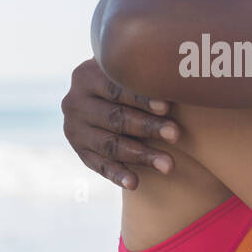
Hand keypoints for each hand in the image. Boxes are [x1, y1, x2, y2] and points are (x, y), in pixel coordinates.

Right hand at [61, 58, 180, 189]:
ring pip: (110, 145)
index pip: (115, 88)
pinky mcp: (80, 151)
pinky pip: (99, 166)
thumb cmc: (126, 79)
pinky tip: (135, 183)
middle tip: (176, 134)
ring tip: (168, 165)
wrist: (99, 97)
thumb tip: (176, 70)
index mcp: (86, 76)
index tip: (167, 106)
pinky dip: (117, 174)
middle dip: (147, 127)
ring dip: (141, 156)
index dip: (141, 98)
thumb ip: (141, 69)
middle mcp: (74, 102)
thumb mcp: (125, 68)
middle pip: (115, 117)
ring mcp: (74, 130)